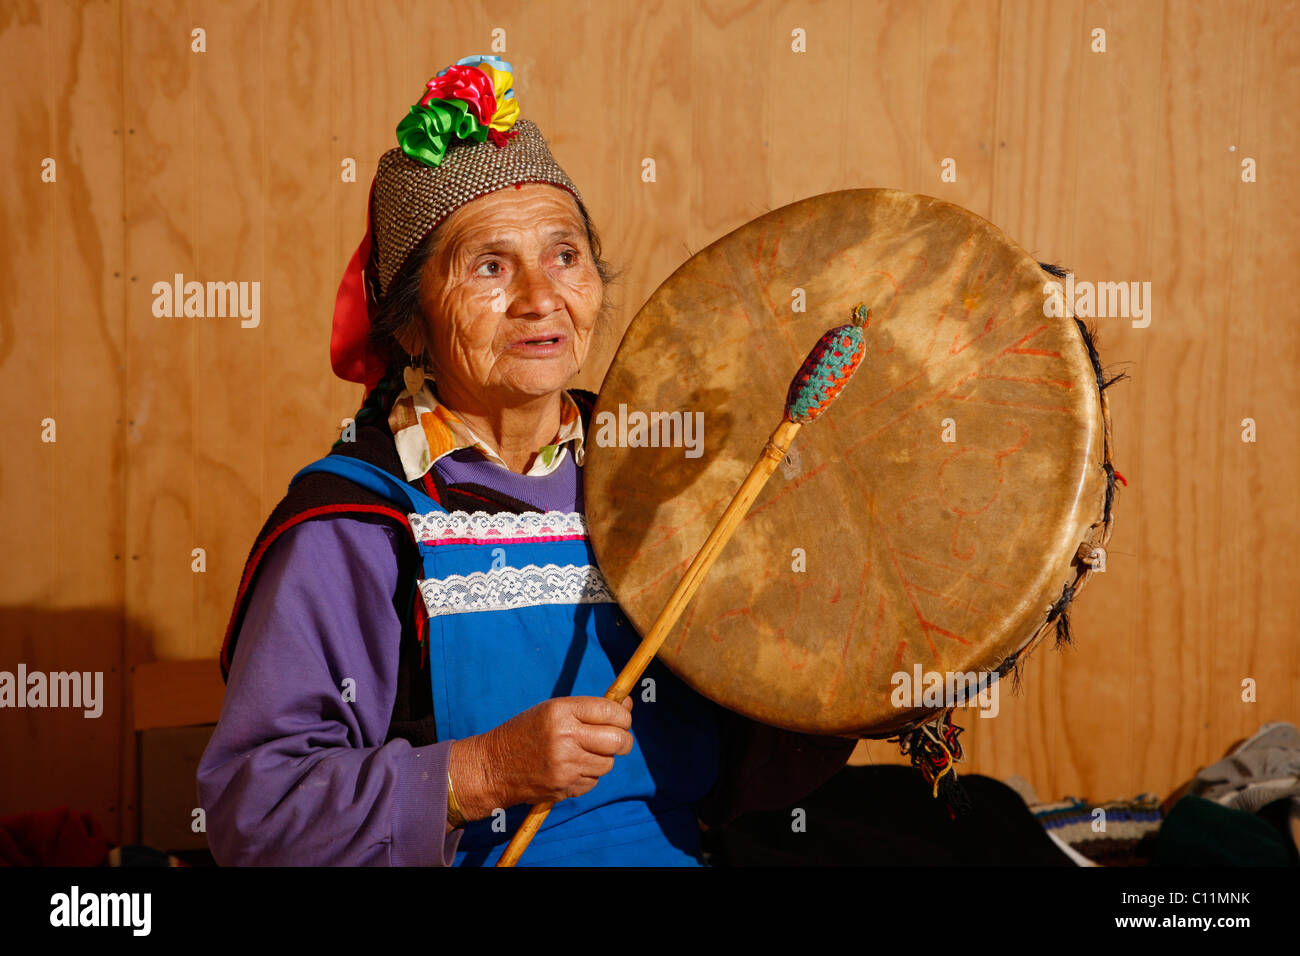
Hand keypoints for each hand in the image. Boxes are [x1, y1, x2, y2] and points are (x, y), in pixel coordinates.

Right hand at [448, 696, 633, 821]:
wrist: (493, 767)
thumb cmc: (526, 732)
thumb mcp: (552, 711)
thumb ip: (590, 708)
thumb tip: (628, 703)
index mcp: (560, 712)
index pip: (610, 711)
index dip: (623, 715)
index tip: (622, 718)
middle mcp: (564, 738)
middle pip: (618, 741)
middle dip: (624, 740)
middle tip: (617, 738)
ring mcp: (565, 766)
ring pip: (608, 763)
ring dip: (603, 758)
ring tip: (583, 752)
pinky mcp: (564, 787)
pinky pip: (593, 781)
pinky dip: (588, 775)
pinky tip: (570, 768)